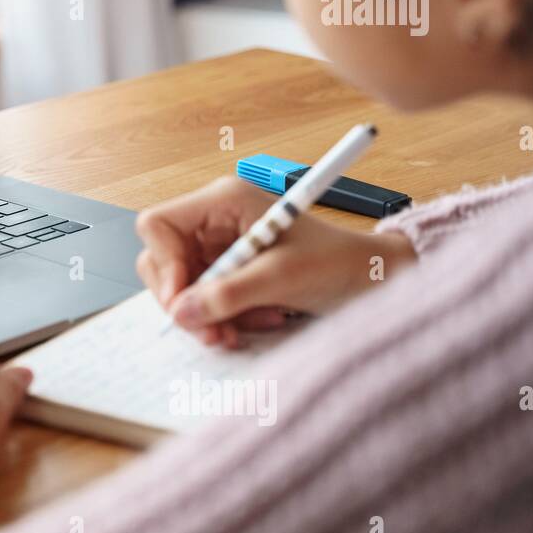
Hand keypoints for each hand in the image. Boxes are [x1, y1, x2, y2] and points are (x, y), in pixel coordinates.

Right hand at [136, 176, 415, 347]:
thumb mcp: (282, 277)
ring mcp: (220, 246)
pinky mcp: (229, 270)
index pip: (158, 225)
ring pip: (182, 286)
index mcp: (224, 200)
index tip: (183, 301)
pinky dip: (225, 317)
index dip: (163, 263)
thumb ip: (227, 294)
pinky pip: (205, 299)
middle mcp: (215, 220)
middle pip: (163, 260)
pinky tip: (260, 318)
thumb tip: (181, 312)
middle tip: (212, 331)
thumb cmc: (338, 262)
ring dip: (208, 314)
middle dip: (185, 300)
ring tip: (243, 329)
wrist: (374, 278)